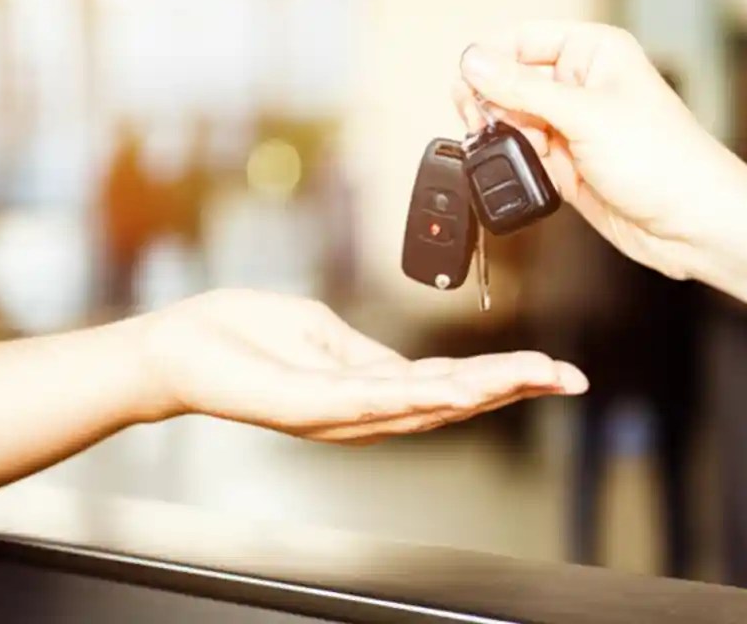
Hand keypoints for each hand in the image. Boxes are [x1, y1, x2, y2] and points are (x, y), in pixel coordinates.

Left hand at [133, 289, 587, 443]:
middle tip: (569, 378)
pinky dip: (425, 394)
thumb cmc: (240, 335)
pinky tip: (464, 387)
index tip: (551, 369)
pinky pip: (377, 401)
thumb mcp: (318, 333)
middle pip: (452, 401)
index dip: (501, 376)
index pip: (447, 382)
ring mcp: (338, 412)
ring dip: (485, 390)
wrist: (177, 349)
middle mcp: (360, 410)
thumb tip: (401, 365)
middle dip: (513, 387)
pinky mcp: (312, 405)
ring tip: (535, 377)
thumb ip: (364, 353)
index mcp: (365, 386)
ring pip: (426, 405)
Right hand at [453, 20, 746, 279]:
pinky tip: (530, 173)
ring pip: (512, 122)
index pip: (522, 38)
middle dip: (492, 103)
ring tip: (523, 152)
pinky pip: (523, 156)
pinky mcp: (568, 164)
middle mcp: (582, 84)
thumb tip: (474, 62)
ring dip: (505, 138)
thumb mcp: (584, 115)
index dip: (490, 58)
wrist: (692, 224)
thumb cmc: (666, 161)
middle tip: (481, 122)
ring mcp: (573, 126)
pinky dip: (517, 165)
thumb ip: (521, 88)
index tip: (466, 82)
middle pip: (509, 81)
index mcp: (594, 51)